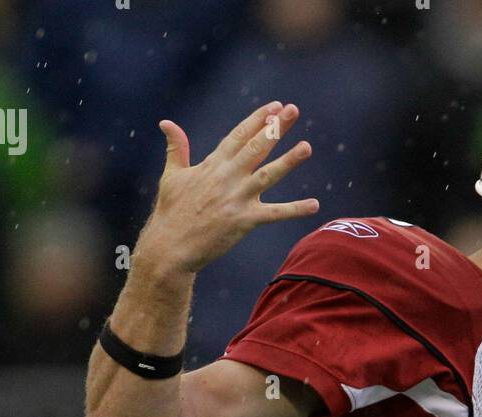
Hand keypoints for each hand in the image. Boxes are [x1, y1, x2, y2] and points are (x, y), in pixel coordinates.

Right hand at [136, 101, 318, 276]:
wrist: (171, 245)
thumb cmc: (171, 211)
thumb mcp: (172, 175)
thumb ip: (176, 148)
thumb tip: (166, 123)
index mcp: (213, 164)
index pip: (239, 135)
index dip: (258, 119)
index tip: (275, 106)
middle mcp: (227, 176)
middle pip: (256, 146)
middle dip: (275, 128)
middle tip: (293, 110)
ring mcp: (237, 198)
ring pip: (268, 174)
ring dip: (289, 160)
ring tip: (307, 146)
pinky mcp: (244, 221)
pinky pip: (275, 214)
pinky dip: (295, 209)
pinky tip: (315, 204)